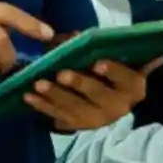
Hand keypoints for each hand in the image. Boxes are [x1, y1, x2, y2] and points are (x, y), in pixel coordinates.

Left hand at [23, 58, 162, 130]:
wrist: (109, 99)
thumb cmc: (110, 69)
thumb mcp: (108, 55)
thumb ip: (94, 46)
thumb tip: (72, 37)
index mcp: (133, 86)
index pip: (126, 78)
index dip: (113, 71)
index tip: (97, 63)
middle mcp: (119, 106)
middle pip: (99, 95)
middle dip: (80, 84)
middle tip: (62, 74)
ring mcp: (98, 119)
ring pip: (76, 108)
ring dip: (56, 95)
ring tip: (39, 84)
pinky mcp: (78, 126)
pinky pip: (59, 116)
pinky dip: (43, 106)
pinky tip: (28, 96)